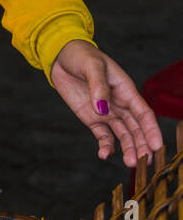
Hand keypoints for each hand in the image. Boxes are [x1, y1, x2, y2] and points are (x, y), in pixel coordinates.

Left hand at [51, 40, 163, 166]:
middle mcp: (120, 104)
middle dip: (142, 145)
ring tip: (130, 163)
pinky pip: (103, 135)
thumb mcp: (92, 66)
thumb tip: (102, 109)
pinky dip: (106, 145)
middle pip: (136, 128)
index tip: (156, 146)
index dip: (151, 130)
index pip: (144, 113)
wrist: (62, 57)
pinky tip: (105, 155)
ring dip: (128, 148)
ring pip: (123, 134)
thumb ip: (98, 87)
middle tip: (144, 162)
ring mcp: (107, 112)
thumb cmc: (83, 56)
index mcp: (126, 90)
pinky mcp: (92, 118)